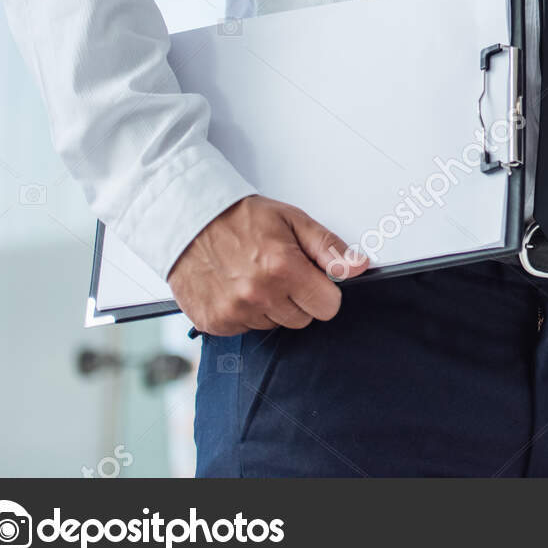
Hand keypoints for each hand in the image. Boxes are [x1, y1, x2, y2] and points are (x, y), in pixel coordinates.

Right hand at [167, 195, 367, 335]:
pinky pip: (245, 329)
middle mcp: (258, 294)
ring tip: (253, 276)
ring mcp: (234, 312)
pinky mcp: (214, 323)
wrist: (188, 221)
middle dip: (297, 298)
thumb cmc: (240, 218)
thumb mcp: (293, 221)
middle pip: (302, 319)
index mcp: (283, 268)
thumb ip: (328, 247)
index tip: (311, 279)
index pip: (328, 307)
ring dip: (269, 306)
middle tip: (278, 272)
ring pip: (274, 325)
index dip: (323, 291)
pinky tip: (234, 287)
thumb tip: (358, 266)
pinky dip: (243, 313)